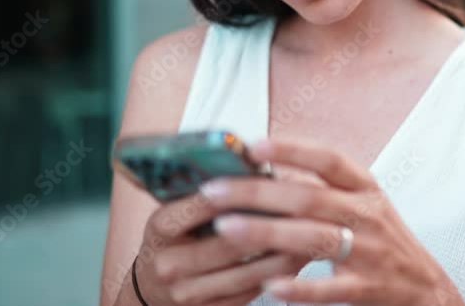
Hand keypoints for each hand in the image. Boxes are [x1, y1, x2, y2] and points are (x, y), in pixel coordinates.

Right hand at [133, 189, 309, 305]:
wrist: (151, 290)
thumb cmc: (176, 239)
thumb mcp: (177, 211)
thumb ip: (209, 194)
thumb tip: (261, 171)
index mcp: (160, 227)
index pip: (203, 205)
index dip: (241, 193)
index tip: (275, 181)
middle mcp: (169, 262)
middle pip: (232, 242)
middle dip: (273, 225)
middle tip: (308, 209)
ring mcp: (187, 292)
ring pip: (247, 271)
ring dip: (285, 254)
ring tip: (313, 234)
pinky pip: (250, 292)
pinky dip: (277, 275)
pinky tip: (298, 259)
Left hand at [198, 138, 464, 305]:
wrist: (426, 288)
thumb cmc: (383, 240)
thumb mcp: (363, 204)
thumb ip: (323, 188)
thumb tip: (263, 170)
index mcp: (366, 188)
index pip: (328, 159)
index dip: (291, 149)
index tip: (252, 144)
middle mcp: (369, 214)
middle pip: (309, 197)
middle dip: (257, 192)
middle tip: (213, 190)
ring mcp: (370, 251)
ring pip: (314, 238)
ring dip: (267, 232)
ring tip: (226, 228)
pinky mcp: (368, 288)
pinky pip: (331, 287)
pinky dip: (301, 287)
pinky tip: (270, 286)